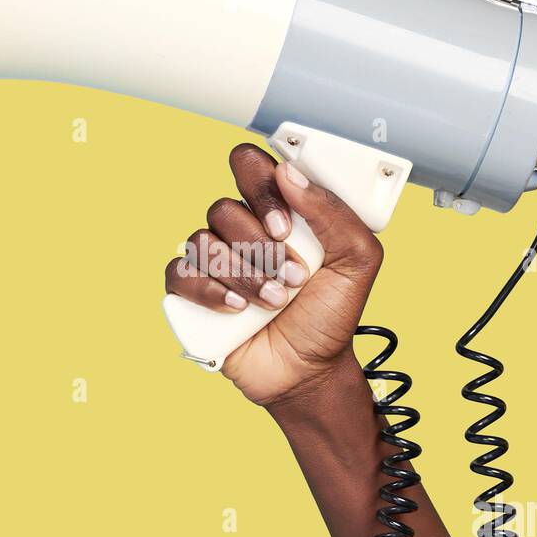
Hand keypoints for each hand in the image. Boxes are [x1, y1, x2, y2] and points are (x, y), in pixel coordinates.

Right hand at [163, 143, 384, 407]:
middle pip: (223, 208)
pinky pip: (179, 274)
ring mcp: (213, 261)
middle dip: (259, 248)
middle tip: (291, 278)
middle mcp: (239, 229)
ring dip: (244, 275)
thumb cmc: (331, 313)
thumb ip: (334, 213)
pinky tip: (238, 309)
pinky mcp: (191, 293)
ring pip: (202, 242)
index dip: (262, 190)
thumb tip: (290, 174)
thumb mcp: (357, 261)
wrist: (310, 370)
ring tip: (274, 303)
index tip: (285, 227)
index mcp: (275, 210)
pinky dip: (209, 290)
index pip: (250, 166)